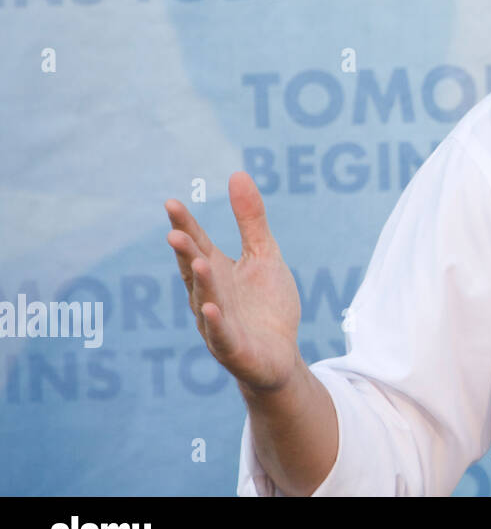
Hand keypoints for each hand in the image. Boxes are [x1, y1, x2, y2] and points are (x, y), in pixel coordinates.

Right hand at [164, 172, 302, 392]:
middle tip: (175, 232)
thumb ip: (250, 219)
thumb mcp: (264, 255)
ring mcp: (218, 324)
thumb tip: (237, 173)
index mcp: (217, 272)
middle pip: (196, 271)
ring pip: (207, 301)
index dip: (185, 226)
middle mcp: (210, 296)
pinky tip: (212, 308)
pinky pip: (222, 335)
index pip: (197, 245)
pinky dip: (216, 322)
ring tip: (198, 260)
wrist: (280, 356)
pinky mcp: (233, 348)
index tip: (172, 204)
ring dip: (202, 283)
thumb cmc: (267, 304)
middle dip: (186, 253)